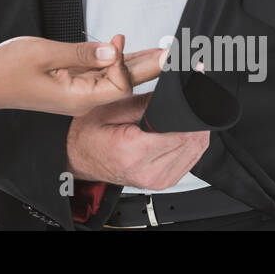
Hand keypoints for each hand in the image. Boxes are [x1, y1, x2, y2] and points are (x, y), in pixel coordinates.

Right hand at [0, 34, 164, 116]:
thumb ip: (82, 53)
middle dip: (150, 67)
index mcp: (77, 98)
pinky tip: (125, 49)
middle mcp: (81, 99)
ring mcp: (76, 93)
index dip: (125, 62)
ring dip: (135, 62)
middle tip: (175, 53)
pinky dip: (114, 60)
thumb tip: (114, 50)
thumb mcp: (44, 54)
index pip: (118, 84)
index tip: (120, 40)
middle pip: (124, 83)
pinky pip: (99, 74)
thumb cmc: (6, 71)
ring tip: (160, 50)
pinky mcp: (70, 85)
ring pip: (114, 77)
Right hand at [66, 94, 210, 188]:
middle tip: (186, 99)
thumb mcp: (109, 107)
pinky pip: (191, 159)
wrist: (78, 158)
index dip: (188, 111)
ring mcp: (159, 180)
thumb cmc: (87, 134)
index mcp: (133, 152)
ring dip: (193, 130)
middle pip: (192, 140)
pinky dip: (190, 142)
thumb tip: (172, 92)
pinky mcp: (165, 181)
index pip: (179, 132)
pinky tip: (178, 130)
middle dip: (192, 118)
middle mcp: (148, 171)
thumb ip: (143, 101)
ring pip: (196, 149)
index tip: (188, 95)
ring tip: (179, 114)